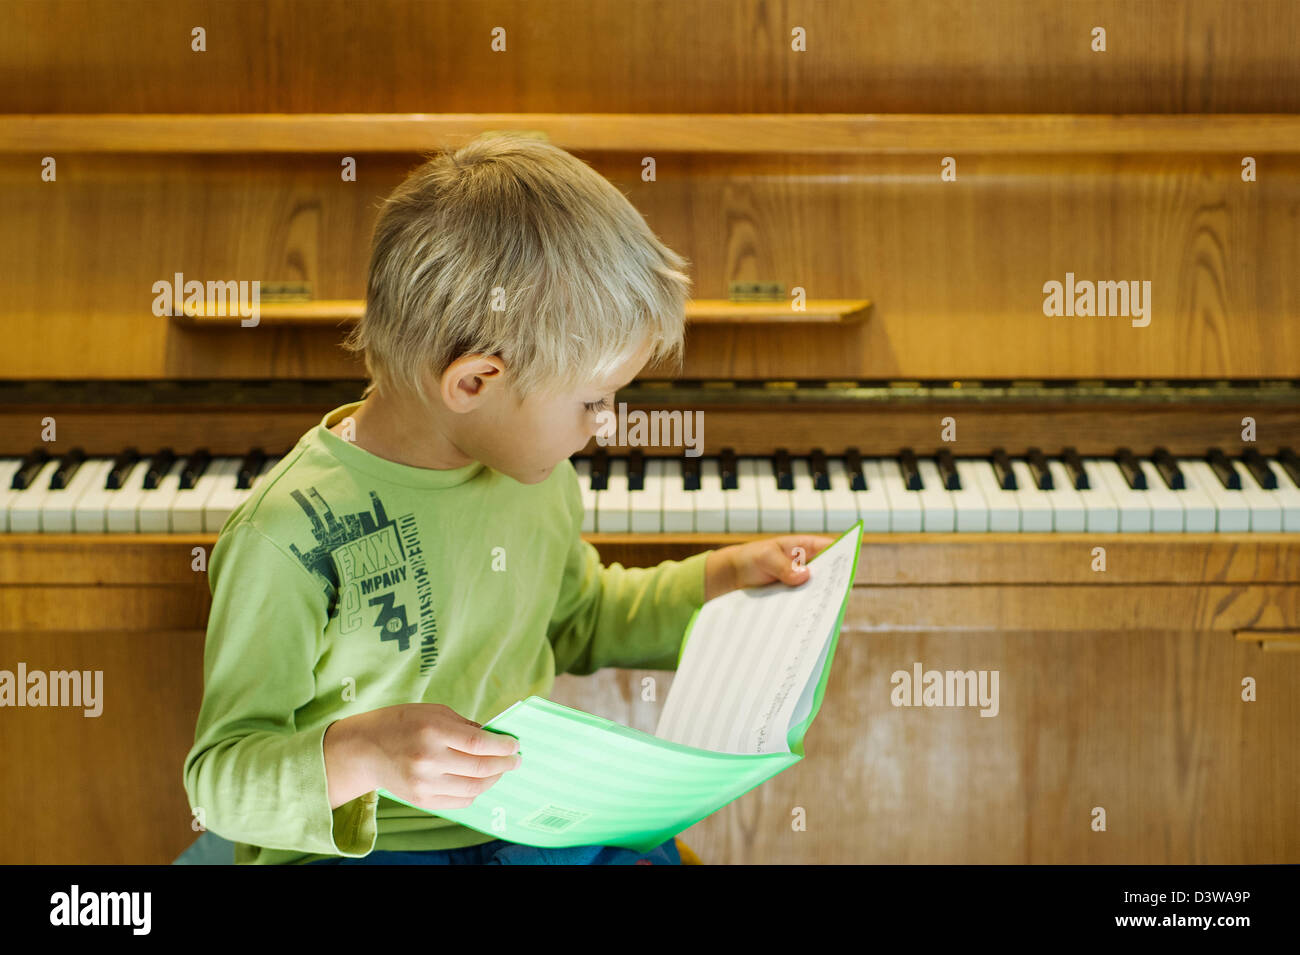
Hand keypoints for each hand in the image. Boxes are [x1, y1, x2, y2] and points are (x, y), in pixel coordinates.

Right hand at [334, 703, 521, 810]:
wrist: (364, 749)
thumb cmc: (401, 723)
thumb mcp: (433, 712)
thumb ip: (465, 725)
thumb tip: (495, 738)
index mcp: (433, 730)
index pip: (479, 743)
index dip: (503, 745)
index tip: (515, 745)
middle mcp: (428, 759)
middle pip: (480, 768)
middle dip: (505, 764)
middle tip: (516, 760)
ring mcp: (424, 782)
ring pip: (473, 788)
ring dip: (493, 779)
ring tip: (500, 770)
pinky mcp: (421, 799)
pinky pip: (459, 801)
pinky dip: (475, 792)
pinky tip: (480, 782)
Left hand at [704, 534, 835, 600]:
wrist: (734, 575)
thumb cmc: (751, 558)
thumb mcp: (766, 557)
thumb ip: (784, 566)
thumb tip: (805, 576)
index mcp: (805, 547)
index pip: (831, 548)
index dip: (843, 557)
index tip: (848, 570)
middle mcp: (808, 564)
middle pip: (829, 573)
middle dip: (833, 584)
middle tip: (837, 597)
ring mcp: (802, 581)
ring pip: (818, 590)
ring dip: (820, 599)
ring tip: (824, 611)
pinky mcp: (794, 595)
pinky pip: (805, 601)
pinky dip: (807, 608)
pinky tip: (808, 618)